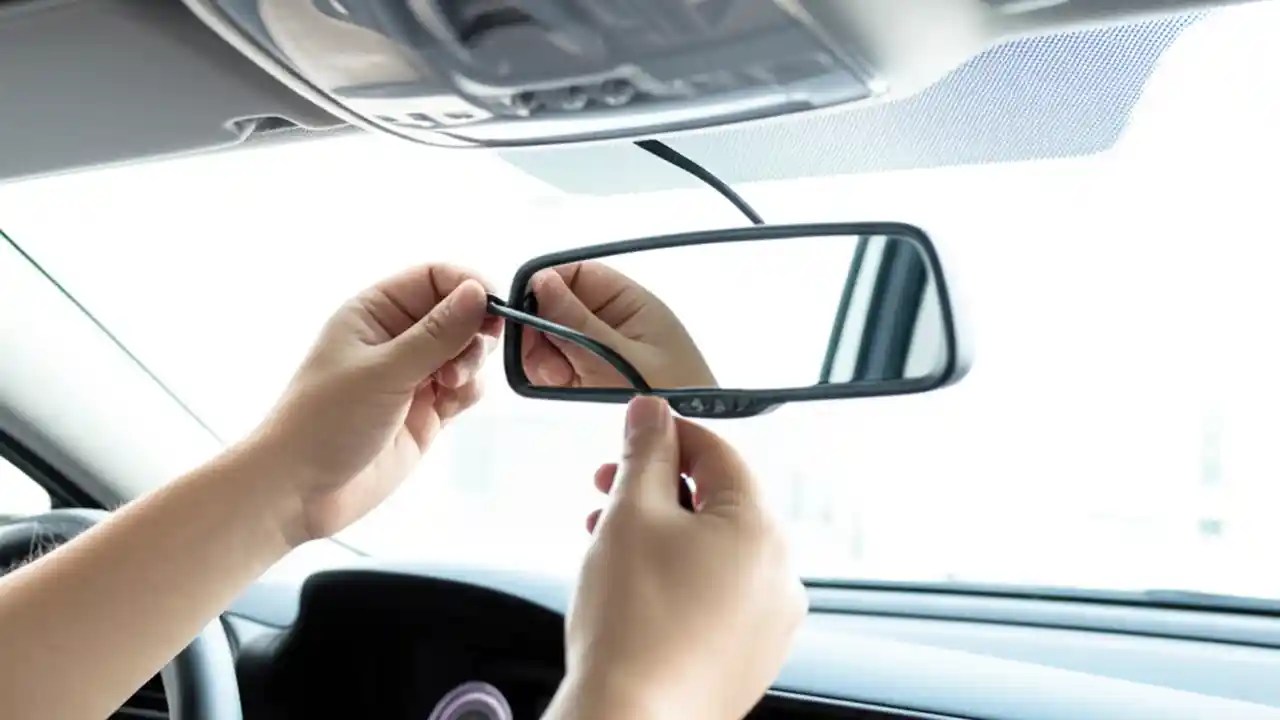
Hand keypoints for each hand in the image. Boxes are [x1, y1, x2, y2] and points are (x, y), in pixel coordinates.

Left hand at [253, 264, 500, 544]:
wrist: (301, 491)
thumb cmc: (326, 421)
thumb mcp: (385, 370)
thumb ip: (437, 333)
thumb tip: (480, 292)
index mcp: (375, 312)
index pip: (434, 278)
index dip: (468, 285)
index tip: (495, 307)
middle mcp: (396, 337)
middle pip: (458, 313)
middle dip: (473, 330)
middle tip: (467, 355)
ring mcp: (413, 374)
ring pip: (467, 351)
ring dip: (472, 363)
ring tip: (450, 385)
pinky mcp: (426, 410)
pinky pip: (465, 387)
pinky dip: (469, 391)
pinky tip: (450, 404)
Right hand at [521, 262, 716, 389]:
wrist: (693, 445)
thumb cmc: (673, 396)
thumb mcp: (619, 358)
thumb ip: (576, 322)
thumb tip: (541, 280)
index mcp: (630, 302)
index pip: (576, 274)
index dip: (545, 287)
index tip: (526, 314)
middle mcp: (614, 321)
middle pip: (557, 307)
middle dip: (543, 330)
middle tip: (549, 358)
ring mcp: (603, 349)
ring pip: (553, 338)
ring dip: (546, 357)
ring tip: (561, 378)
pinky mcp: (595, 376)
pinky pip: (560, 365)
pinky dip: (553, 376)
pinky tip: (563, 387)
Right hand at [549, 397, 806, 719]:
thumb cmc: (631, 626)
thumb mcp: (629, 515)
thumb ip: (643, 453)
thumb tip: (651, 413)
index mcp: (761, 529)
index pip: (718, 452)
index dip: (667, 434)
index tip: (631, 434)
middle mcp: (781, 574)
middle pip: (718, 502)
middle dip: (657, 489)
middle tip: (607, 492)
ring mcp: (770, 622)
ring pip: (716, 551)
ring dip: (665, 533)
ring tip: (611, 542)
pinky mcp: (750, 657)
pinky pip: (718, 597)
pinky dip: (681, 579)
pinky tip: (638, 588)